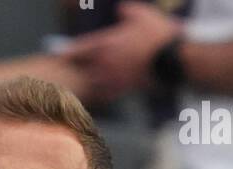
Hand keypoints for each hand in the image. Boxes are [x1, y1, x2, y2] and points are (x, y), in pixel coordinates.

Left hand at [65, 1, 181, 102]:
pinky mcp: (125, 90)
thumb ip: (127, 11)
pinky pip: (107, 95)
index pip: (81, 48)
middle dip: (78, 69)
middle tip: (69, 72)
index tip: (60, 54)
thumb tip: (120, 9)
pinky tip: (101, 94)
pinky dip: (102, 94)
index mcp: (107, 44)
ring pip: (94, 85)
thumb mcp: (141, 14)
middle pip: (84, 70)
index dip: (69, 52)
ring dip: (89, 83)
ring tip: (84, 83)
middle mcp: (106, 64)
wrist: (172, 59)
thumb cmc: (157, 34)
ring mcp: (115, 79)